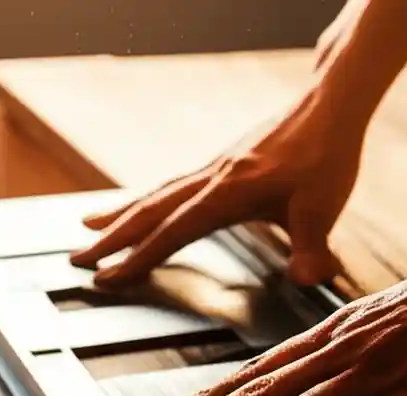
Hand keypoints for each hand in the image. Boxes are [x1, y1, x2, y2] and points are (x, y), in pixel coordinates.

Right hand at [71, 90, 361, 286]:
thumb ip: (312, 247)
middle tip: (77, 258)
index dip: (140, 257)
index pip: (175, 230)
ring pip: (158, 193)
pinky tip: (144, 207)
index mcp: (230, 191)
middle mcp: (213, 177)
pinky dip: (150, 200)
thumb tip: (308, 280)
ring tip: (88, 227)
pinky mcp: (224, 164)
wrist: (329, 104)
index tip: (109, 277)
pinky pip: (174, 185)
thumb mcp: (323, 207)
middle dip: (112, 238)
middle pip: (152, 210)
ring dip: (122, 214)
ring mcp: (215, 167)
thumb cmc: (325, 154)